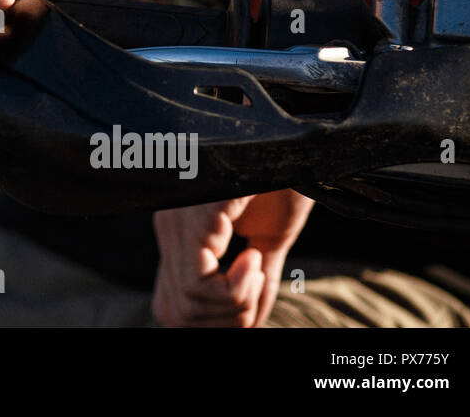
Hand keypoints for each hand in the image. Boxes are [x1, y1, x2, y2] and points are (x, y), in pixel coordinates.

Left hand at [152, 189, 313, 326]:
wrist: (301, 144)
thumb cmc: (285, 180)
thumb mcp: (269, 241)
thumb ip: (252, 281)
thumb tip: (250, 324)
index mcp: (180, 232)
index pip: (168, 307)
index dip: (215, 321)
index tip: (254, 297)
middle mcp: (168, 226)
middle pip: (178, 312)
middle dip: (228, 319)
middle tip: (259, 287)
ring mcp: (175, 221)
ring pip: (188, 304)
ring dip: (234, 305)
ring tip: (258, 268)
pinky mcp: (192, 217)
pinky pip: (198, 284)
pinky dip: (234, 290)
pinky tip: (254, 259)